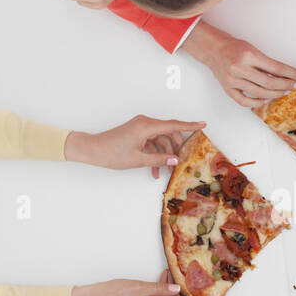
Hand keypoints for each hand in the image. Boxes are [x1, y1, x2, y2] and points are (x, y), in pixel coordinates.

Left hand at [65, 115, 205, 178]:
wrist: (92, 150)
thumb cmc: (111, 153)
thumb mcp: (138, 159)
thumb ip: (159, 159)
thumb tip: (175, 160)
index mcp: (147, 126)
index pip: (173, 125)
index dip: (190, 125)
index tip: (203, 124)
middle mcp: (145, 123)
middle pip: (168, 134)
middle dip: (176, 149)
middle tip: (182, 162)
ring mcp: (140, 128)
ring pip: (160, 140)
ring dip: (164, 156)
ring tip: (166, 172)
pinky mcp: (136, 133)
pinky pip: (151, 143)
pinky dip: (154, 155)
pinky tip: (154, 171)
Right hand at [181, 21, 295, 106]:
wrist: (212, 49)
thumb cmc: (234, 47)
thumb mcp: (252, 49)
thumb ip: (266, 63)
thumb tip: (286, 76)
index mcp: (249, 55)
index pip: (277, 68)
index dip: (292, 74)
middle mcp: (240, 68)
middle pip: (270, 82)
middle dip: (286, 85)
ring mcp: (233, 80)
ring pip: (260, 93)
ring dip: (275, 94)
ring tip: (285, 91)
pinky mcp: (227, 88)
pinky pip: (245, 101)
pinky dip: (257, 102)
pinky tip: (266, 99)